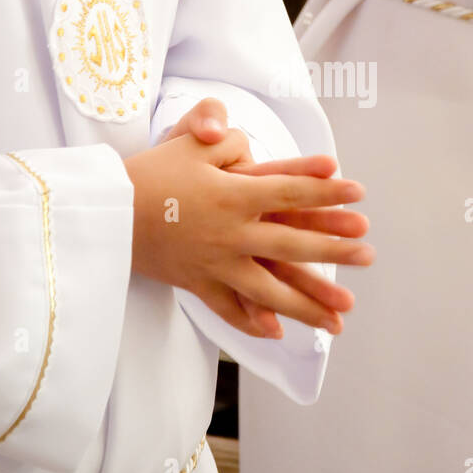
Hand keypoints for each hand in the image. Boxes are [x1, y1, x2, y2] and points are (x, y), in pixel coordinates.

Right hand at [125, 130, 370, 338]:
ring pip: (270, 290)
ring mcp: (216, 265)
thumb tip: (254, 147)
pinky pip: (230, 309)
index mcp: (233, 195)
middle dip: (334, 251)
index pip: (290, 193)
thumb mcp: (187, 142)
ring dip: (308, 302)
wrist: (103, 213)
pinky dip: (253, 323)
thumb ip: (226, 140)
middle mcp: (231, 234)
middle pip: (292, 245)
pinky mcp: (197, 284)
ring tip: (342, 315)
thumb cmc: (150, 173)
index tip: (359, 194)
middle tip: (369, 255)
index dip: (327, 193)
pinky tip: (279, 332)